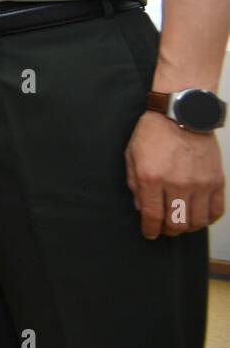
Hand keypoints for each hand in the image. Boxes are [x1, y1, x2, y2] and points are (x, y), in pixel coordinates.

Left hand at [125, 111, 224, 238]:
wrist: (182, 114)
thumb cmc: (154, 133)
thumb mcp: (132, 156)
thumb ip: (134, 184)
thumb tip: (140, 208)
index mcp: (152, 178)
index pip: (152, 216)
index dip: (150, 229)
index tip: (149, 233)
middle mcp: (177, 183)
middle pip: (176, 223)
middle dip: (167, 231)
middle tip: (164, 228)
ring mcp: (199, 183)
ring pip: (196, 221)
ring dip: (187, 227)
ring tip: (180, 223)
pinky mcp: (216, 181)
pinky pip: (216, 211)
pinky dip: (207, 219)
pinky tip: (198, 216)